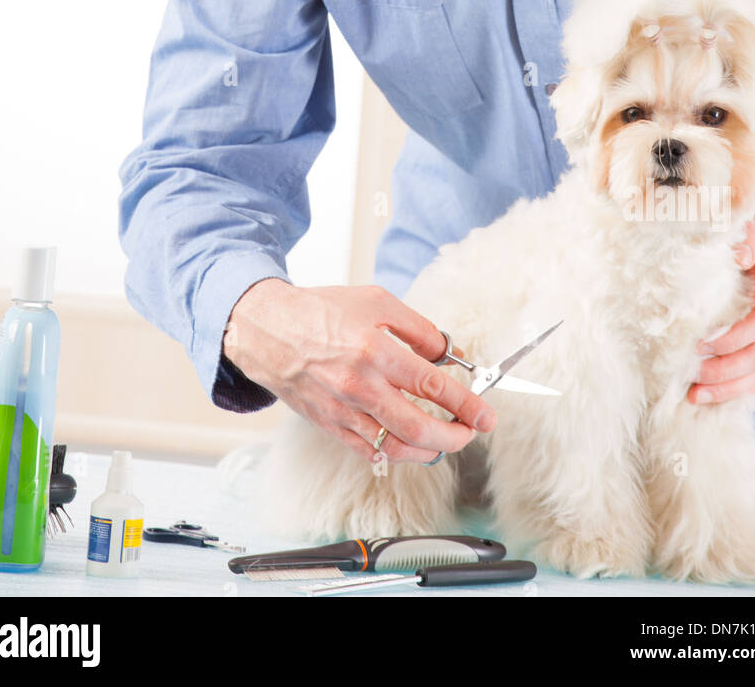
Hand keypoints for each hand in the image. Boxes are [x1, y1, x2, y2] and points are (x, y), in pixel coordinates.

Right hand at [222, 279, 496, 461]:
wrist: (268, 330)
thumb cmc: (322, 311)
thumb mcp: (376, 301)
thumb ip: (418, 329)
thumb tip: (449, 354)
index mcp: (374, 350)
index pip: (432, 387)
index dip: (466, 405)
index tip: (487, 415)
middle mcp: (360, 386)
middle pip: (420, 428)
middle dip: (455, 436)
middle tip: (472, 431)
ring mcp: (343, 411)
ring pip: (396, 448)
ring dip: (429, 450)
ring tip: (445, 440)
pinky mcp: (329, 425)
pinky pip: (368, 452)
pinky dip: (395, 453)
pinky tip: (409, 444)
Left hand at [688, 202, 754, 405]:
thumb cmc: (751, 226)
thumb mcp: (754, 219)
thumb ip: (749, 234)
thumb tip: (739, 256)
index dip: (733, 337)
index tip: (701, 344)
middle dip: (725, 370)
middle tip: (691, 376)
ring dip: (727, 388)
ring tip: (694, 397)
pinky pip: (754, 373)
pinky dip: (733, 389)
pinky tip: (708, 397)